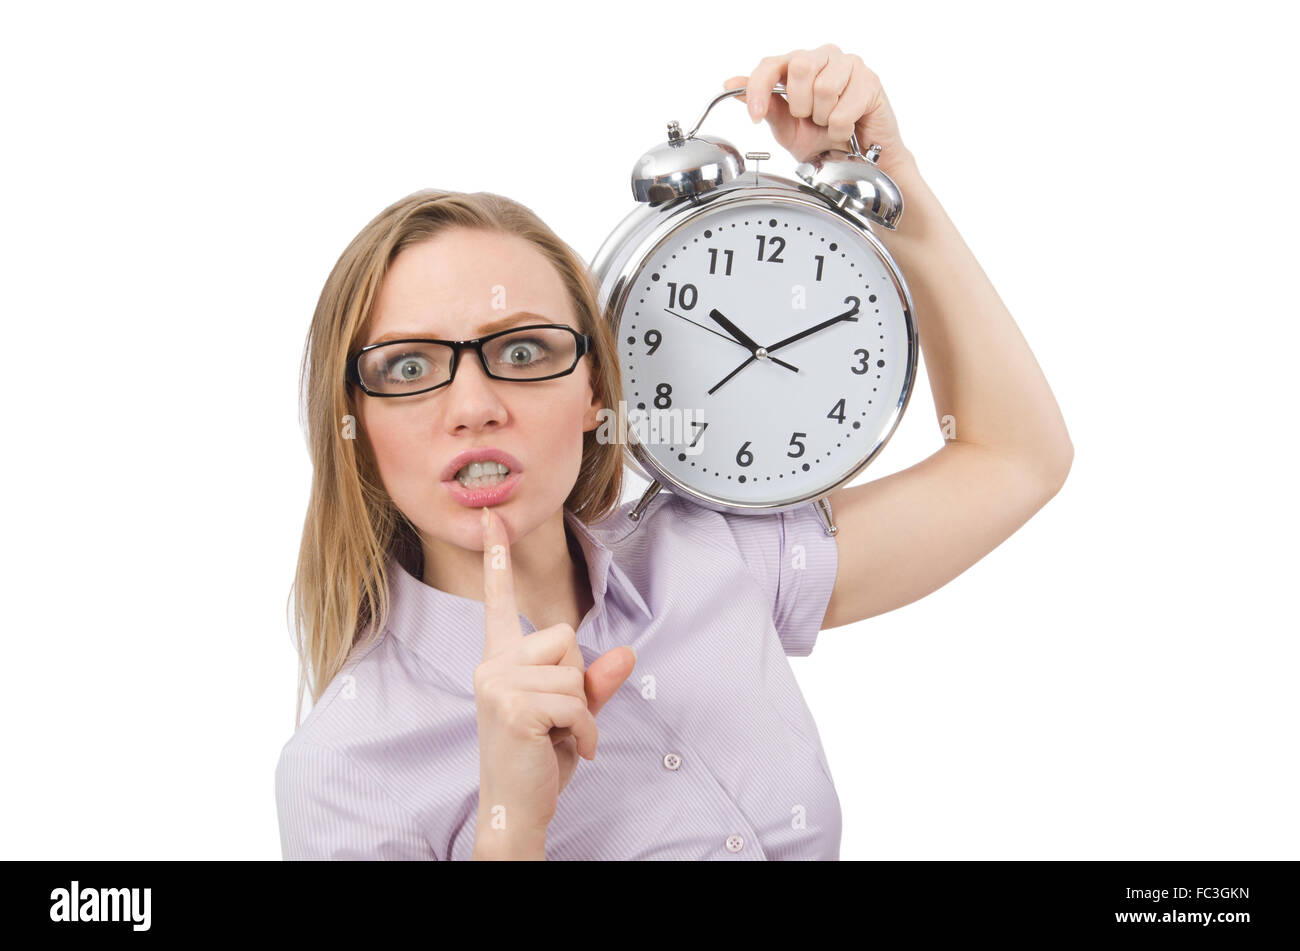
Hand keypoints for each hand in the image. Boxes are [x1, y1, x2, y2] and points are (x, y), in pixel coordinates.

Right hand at [472, 506, 635, 840]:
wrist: (515, 809)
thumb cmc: (537, 759)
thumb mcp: (572, 714)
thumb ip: (595, 682)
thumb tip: (626, 653)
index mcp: (500, 659)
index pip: (499, 601)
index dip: (496, 558)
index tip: (492, 518)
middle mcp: (491, 665)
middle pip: (566, 636)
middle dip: (576, 679)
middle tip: (556, 719)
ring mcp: (498, 685)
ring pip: (575, 671)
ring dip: (582, 711)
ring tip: (558, 737)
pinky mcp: (515, 707)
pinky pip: (577, 702)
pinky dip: (585, 732)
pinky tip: (568, 749)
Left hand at [722, 43, 914, 178]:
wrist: (855, 160)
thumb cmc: (822, 140)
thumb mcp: (786, 128)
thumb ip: (765, 105)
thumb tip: (732, 85)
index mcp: (799, 64)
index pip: (771, 63)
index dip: (759, 88)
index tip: (755, 115)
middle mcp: (823, 57)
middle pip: (799, 67)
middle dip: (800, 105)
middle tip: (810, 119)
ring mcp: (849, 65)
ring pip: (824, 87)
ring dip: (823, 117)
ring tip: (829, 123)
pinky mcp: (870, 81)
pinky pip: (844, 109)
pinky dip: (840, 128)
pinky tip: (846, 128)